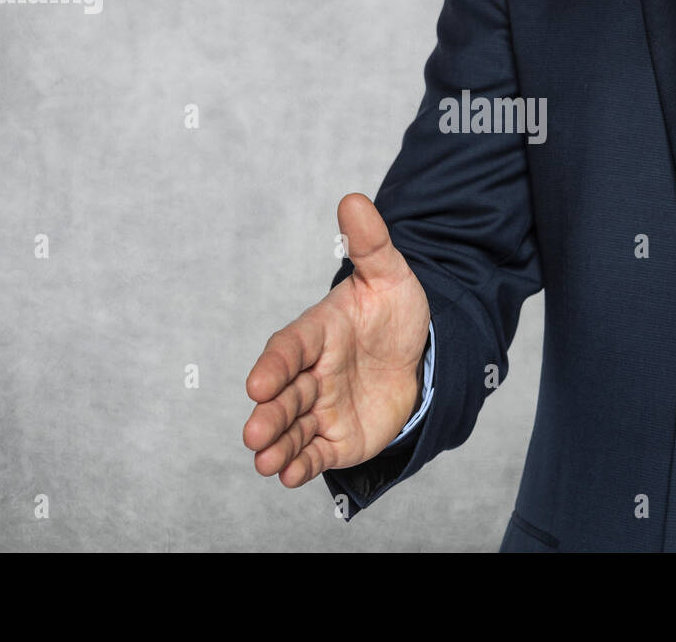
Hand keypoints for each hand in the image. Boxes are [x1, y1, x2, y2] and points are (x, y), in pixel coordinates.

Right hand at [243, 193, 430, 485]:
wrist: (422, 353)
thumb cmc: (394, 313)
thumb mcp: (390, 275)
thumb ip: (370, 244)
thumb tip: (354, 199)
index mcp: (317, 334)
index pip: (289, 349)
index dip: (274, 365)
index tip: (257, 383)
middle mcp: (312, 374)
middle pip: (285, 395)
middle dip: (269, 414)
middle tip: (253, 433)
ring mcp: (323, 407)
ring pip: (294, 428)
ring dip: (278, 444)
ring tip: (265, 461)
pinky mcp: (338, 437)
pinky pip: (317, 453)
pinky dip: (301, 465)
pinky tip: (289, 475)